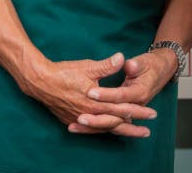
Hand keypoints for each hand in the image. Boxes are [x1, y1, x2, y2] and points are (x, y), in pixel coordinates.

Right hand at [21, 53, 156, 137]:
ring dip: (119, 131)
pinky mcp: (70, 120)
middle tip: (147, 132)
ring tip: (131, 134)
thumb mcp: (88, 67)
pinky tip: (106, 131)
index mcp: (96, 102)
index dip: (138, 111)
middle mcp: (89, 114)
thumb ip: (107, 65)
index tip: (152, 114)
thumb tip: (122, 58)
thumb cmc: (64, 73)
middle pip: (116, 124)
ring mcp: (79, 119)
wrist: (40, 82)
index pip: (123, 108)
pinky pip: (90, 129)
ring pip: (103, 129)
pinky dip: (101, 131)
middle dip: (133, 127)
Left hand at [71, 51, 176, 134]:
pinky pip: (109, 125)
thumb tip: (125, 62)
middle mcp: (135, 105)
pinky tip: (79, 127)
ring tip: (74, 125)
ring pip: (110, 124)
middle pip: (113, 115)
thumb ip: (134, 64)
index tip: (90, 92)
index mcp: (139, 92)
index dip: (105, 94)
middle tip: (80, 117)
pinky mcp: (125, 113)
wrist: (162, 70)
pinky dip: (94, 127)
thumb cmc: (151, 65)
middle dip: (96, 118)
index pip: (119, 95)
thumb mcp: (142, 61)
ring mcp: (130, 111)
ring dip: (92, 126)